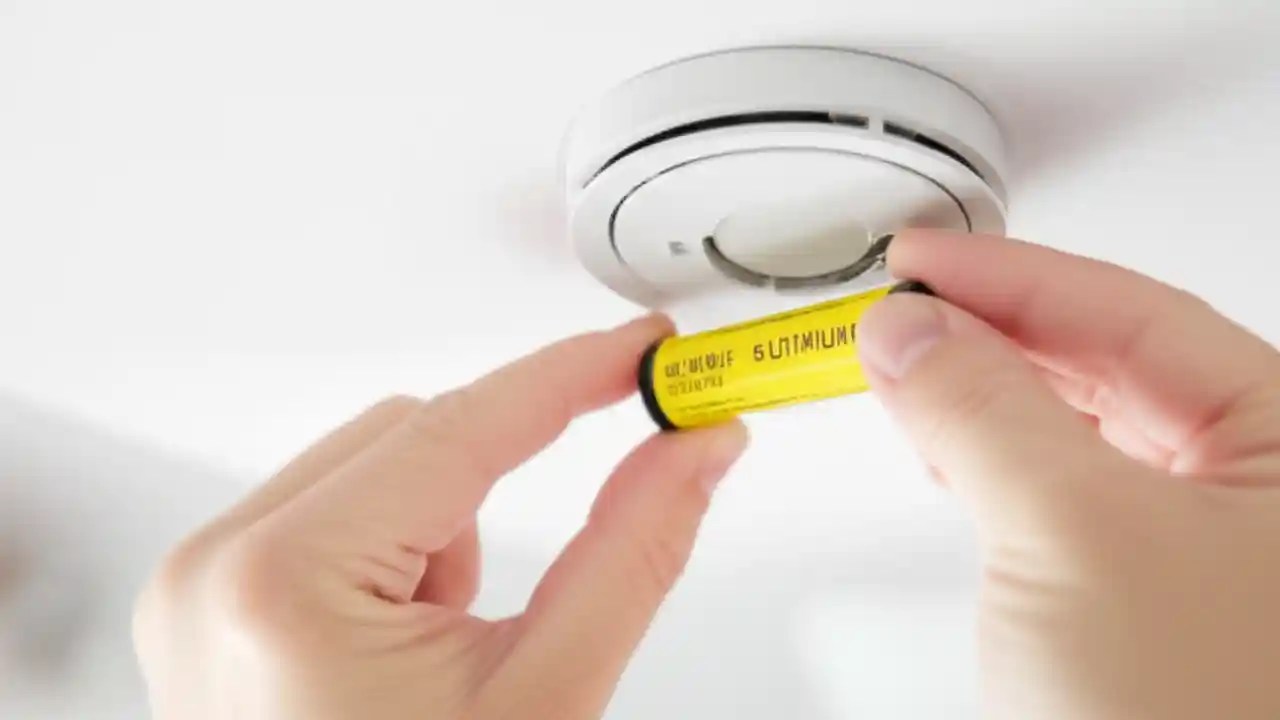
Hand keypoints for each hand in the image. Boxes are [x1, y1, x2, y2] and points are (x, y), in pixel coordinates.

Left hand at [132, 315, 747, 719]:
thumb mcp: (545, 701)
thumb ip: (630, 554)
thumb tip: (691, 453)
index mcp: (283, 587)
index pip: (458, 429)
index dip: (569, 377)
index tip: (642, 352)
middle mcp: (213, 573)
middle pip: (405, 434)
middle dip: (493, 480)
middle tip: (558, 541)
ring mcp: (197, 590)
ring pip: (368, 471)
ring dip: (441, 527)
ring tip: (449, 646)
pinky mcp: (207, 606)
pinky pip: (327, 518)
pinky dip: (393, 555)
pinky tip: (403, 646)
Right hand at [858, 231, 1279, 718]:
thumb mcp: (1075, 536)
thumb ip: (985, 412)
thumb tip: (913, 331)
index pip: (1137, 316)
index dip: (1014, 277)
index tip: (921, 262)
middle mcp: (1257, 490)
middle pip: (1110, 362)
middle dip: (993, 327)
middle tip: (900, 305)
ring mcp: (1200, 545)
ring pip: (1080, 425)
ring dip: (985, 388)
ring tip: (908, 361)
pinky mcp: (1138, 594)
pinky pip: (1060, 490)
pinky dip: (991, 457)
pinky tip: (949, 443)